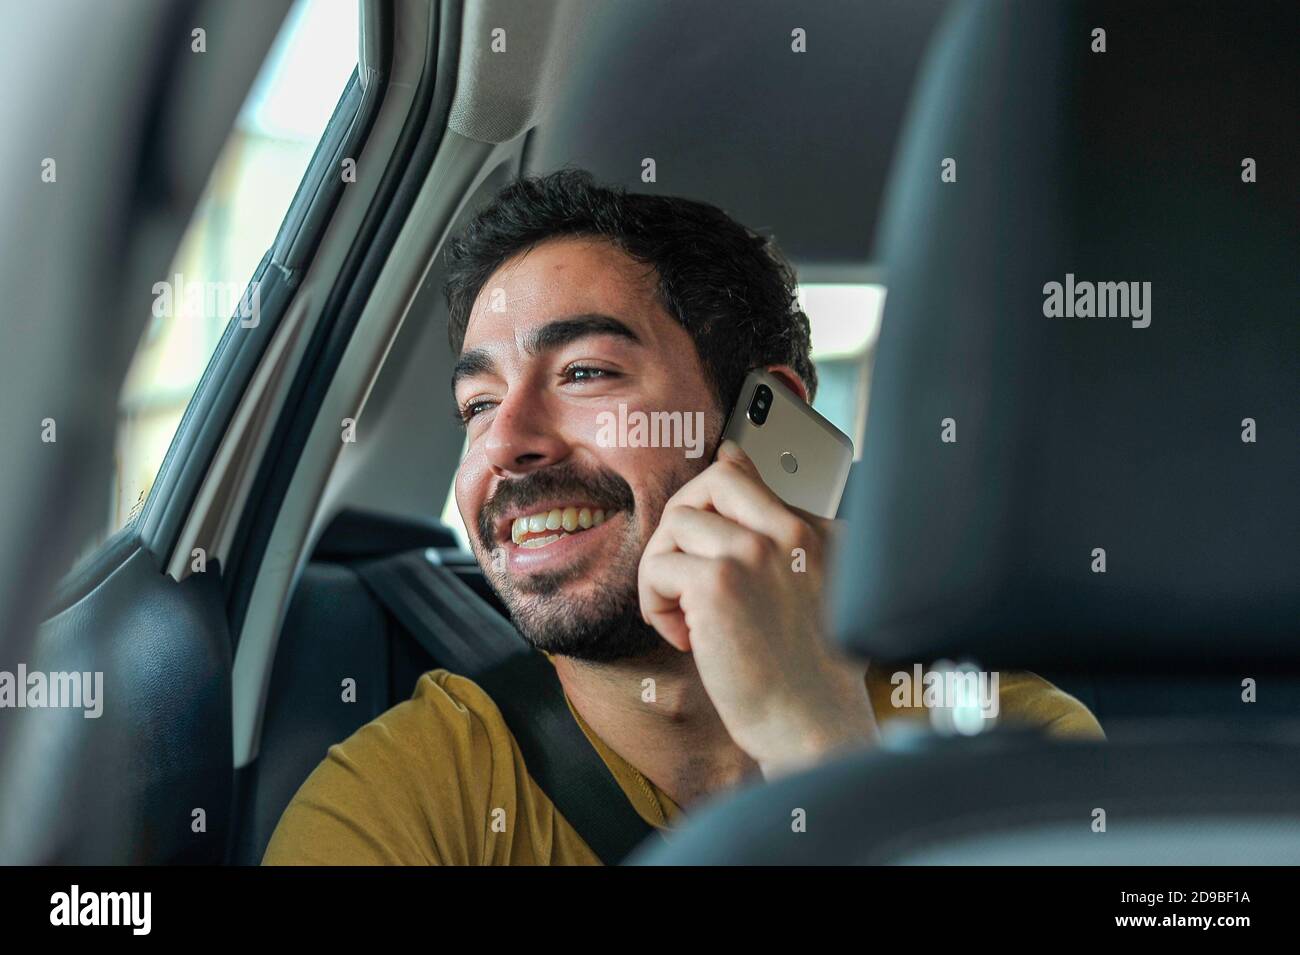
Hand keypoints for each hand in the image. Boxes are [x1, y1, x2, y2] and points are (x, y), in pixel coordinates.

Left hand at [638, 440, 877, 776]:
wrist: (812, 725)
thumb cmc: (807, 670)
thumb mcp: (805, 583)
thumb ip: (772, 527)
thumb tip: (731, 455)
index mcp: (816, 532)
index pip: (744, 474)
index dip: (706, 500)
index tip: (697, 529)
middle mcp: (792, 533)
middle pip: (711, 481)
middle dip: (682, 524)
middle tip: (682, 574)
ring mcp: (755, 553)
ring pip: (677, 522)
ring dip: (665, 569)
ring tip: (685, 614)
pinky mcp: (719, 584)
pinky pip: (659, 566)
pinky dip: (656, 603)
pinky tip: (686, 636)